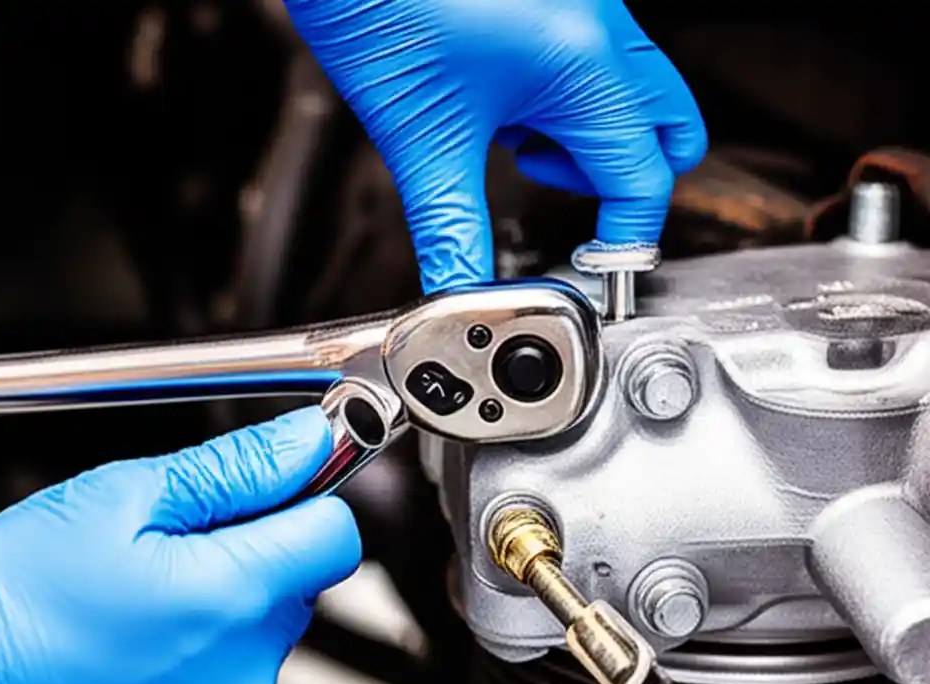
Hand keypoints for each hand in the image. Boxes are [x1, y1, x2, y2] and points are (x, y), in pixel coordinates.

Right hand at [0, 408, 360, 683]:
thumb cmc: (9, 609)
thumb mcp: (116, 500)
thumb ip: (229, 470)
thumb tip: (302, 441)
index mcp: (231, 595)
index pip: (337, 530)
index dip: (309, 485)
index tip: (273, 465)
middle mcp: (245, 663)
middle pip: (304, 571)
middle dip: (259, 530)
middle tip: (175, 516)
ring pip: (267, 612)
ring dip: (227, 577)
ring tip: (142, 569)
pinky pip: (230, 654)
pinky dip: (201, 624)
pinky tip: (138, 612)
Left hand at [285, 0, 707, 291]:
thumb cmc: (377, 8)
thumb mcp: (420, 139)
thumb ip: (451, 229)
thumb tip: (465, 291)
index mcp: (583, 64)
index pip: (644, 177)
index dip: (622, 238)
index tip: (596, 270)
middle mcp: (602, 24)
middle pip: (669, 130)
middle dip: (624, 179)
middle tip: (560, 193)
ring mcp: (587, 2)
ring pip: (637, 93)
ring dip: (590, 136)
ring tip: (512, 139)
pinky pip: (600, 59)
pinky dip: (568, 98)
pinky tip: (504, 102)